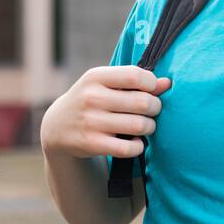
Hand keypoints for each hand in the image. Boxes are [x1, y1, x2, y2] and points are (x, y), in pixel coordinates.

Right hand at [41, 65, 170, 160]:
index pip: (136, 76)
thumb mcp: (106, 85)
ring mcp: (90, 121)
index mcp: (96, 77)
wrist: (56, 127)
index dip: (151, 84)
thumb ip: (135, 82)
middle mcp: (91, 98)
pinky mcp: (91, 144)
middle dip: (155, 108)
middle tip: (151, 111)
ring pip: (139, 125)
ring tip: (145, 126)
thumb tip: (167, 83)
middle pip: (143, 102)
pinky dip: (138, 146)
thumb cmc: (91, 100)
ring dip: (149, 127)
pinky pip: (129, 148)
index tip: (150, 91)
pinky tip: (134, 141)